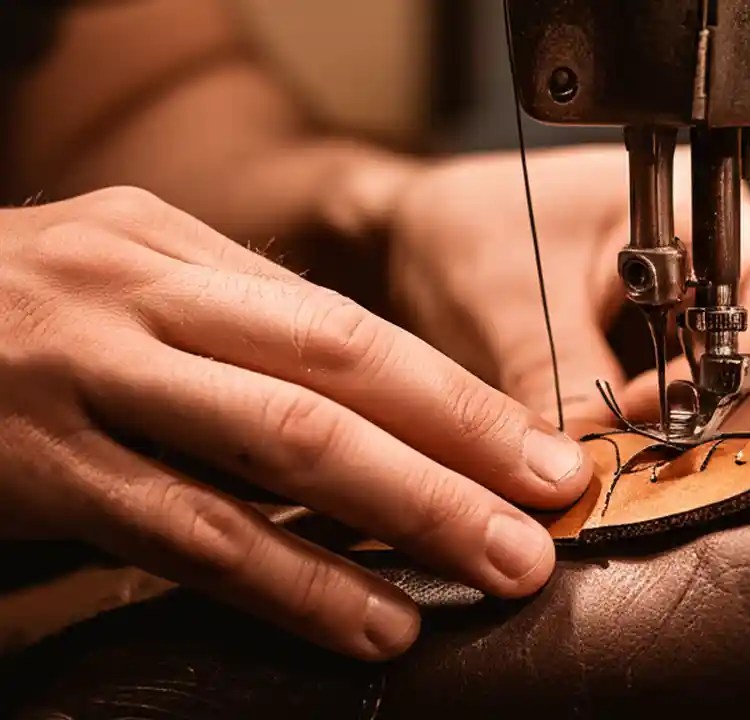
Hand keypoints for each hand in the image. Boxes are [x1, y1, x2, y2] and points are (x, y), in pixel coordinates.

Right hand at [0, 187, 591, 660]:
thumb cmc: (10, 317)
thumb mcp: (121, 288)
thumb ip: (235, 334)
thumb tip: (375, 406)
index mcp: (172, 247)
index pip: (347, 326)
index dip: (453, 396)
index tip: (537, 451)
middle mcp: (140, 297)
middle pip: (339, 371)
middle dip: (459, 445)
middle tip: (551, 508)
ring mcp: (87, 382)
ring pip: (282, 446)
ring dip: (409, 513)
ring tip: (499, 567)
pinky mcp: (42, 471)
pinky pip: (191, 534)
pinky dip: (294, 583)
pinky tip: (371, 620)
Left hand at [383, 145, 749, 430]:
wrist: (421, 241)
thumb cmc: (470, 229)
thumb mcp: (513, 300)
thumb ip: (562, 380)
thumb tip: (590, 472)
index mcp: (705, 216)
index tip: (685, 395)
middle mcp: (723, 270)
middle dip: (726, 407)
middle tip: (639, 436)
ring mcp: (703, 324)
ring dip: (695, 434)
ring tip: (614, 444)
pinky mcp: (672, 369)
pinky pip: (701, 420)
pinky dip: (666, 444)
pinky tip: (616, 452)